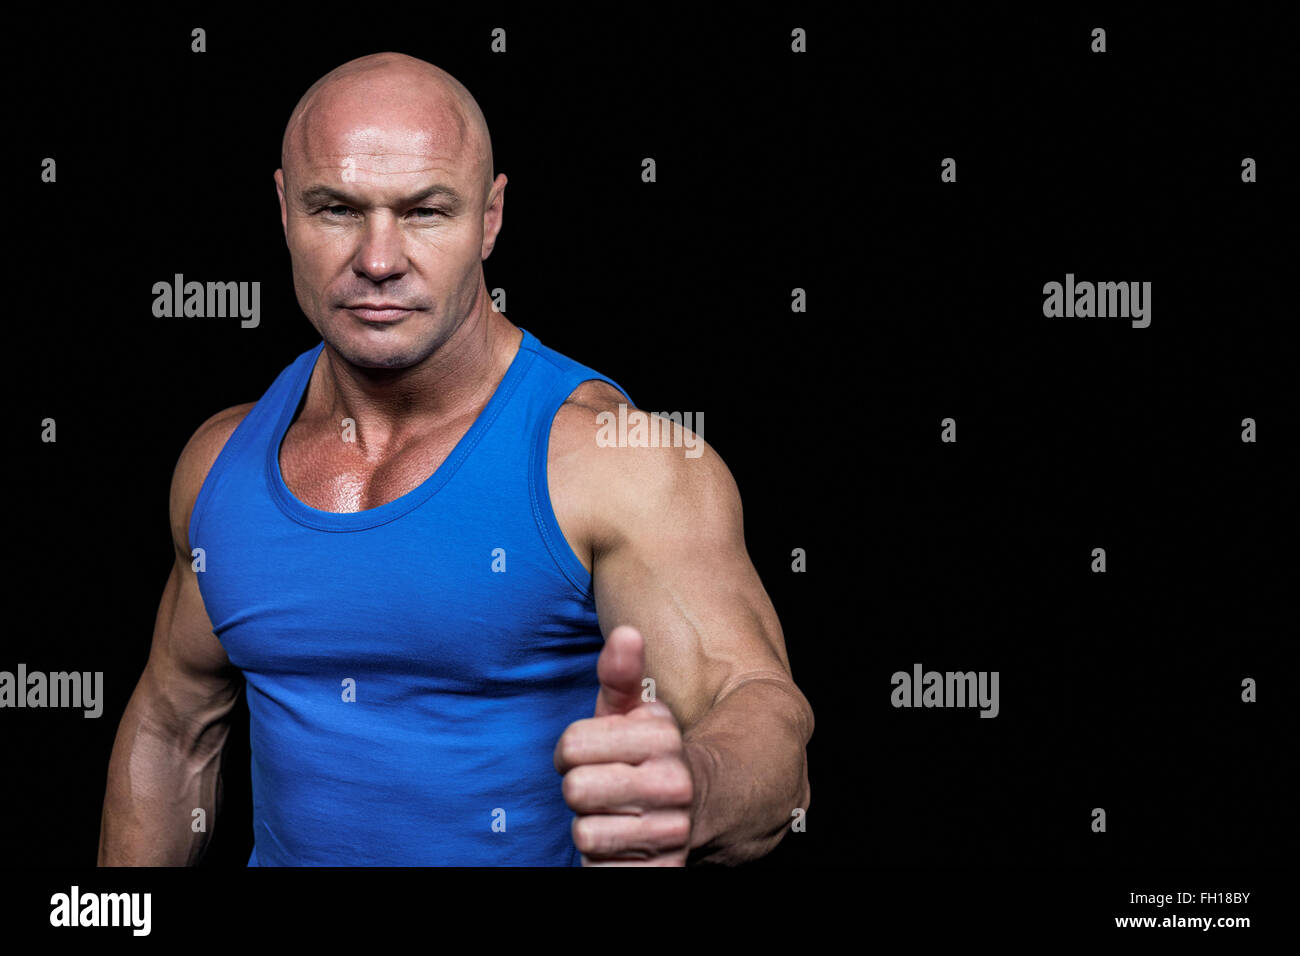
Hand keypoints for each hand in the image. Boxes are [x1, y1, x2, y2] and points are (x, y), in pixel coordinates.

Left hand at [553, 625, 693, 865]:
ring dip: (591, 828)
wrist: (703, 806)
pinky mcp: (665, 872)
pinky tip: (620, 848)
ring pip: (586, 834)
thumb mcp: (634, 711)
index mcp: (662, 736)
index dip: (569, 752)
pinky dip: (602, 864)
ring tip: (614, 816)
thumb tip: (626, 632)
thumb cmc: (647, 753)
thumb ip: (620, 672)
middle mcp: (674, 784)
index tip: (590, 755)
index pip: (571, 746)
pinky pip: (602, 872)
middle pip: (575, 790)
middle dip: (578, 790)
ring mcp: (673, 832)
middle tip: (599, 788)